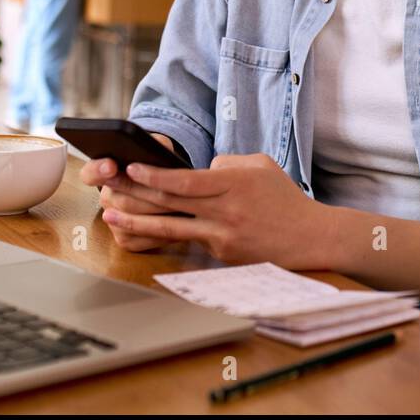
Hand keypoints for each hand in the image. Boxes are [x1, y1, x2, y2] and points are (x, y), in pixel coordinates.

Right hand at [80, 135, 182, 251]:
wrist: (166, 187)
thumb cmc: (159, 163)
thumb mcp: (157, 146)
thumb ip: (153, 145)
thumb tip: (155, 150)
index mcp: (106, 172)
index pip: (91, 172)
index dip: (99, 170)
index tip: (112, 166)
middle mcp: (106, 198)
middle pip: (123, 201)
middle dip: (150, 196)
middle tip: (172, 191)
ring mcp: (113, 221)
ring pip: (133, 222)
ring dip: (160, 215)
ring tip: (184, 206)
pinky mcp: (125, 238)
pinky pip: (141, 240)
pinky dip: (163, 234)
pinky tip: (181, 224)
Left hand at [99, 153, 331, 269]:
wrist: (311, 238)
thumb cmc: (285, 198)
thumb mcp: (261, 166)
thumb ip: (227, 164)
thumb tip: (199, 170)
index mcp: (234, 185)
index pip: (185, 180)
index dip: (154, 175)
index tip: (131, 167)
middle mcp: (225, 212)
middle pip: (171, 202)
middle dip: (135, 193)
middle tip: (108, 186)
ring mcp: (222, 237)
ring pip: (172, 228)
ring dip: (137, 221)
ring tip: (111, 215)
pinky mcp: (223, 255)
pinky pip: (190, 240)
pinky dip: (166, 233)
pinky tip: (145, 229)